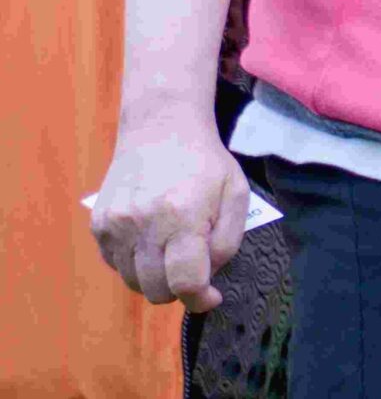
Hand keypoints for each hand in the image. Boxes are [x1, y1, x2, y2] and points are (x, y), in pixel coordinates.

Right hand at [92, 114, 248, 311]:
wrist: (160, 128)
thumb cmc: (205, 162)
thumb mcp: (235, 193)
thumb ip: (227, 241)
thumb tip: (208, 277)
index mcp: (183, 217)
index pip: (186, 282)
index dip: (200, 299)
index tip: (211, 297)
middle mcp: (143, 225)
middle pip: (157, 290)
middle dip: (179, 289)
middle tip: (192, 268)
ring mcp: (116, 226)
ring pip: (134, 282)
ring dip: (156, 278)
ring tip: (172, 252)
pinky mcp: (99, 225)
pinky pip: (116, 265)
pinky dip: (135, 264)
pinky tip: (151, 241)